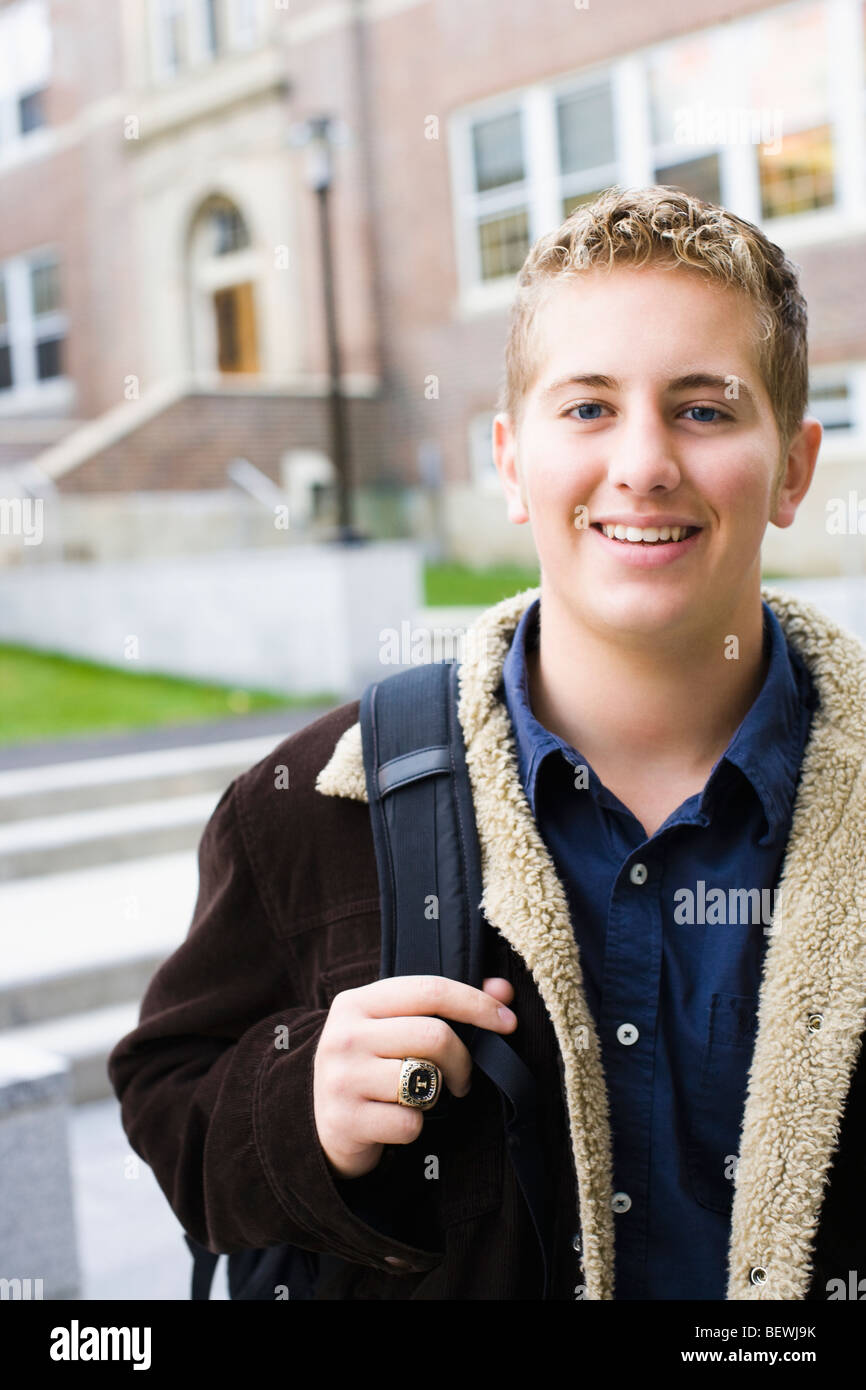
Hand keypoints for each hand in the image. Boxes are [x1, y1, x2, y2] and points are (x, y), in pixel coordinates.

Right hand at [313, 975, 516, 1178]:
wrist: (317, 1123)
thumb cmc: (371, 1066)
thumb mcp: (397, 1027)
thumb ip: (447, 1005)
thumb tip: (504, 990)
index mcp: (358, 1002)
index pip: (430, 990)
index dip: (477, 1004)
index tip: (508, 1022)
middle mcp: (344, 1035)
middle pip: (434, 1035)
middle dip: (463, 1060)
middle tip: (463, 1078)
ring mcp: (341, 1078)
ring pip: (424, 1080)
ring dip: (436, 1093)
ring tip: (423, 1096)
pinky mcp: (345, 1120)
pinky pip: (409, 1122)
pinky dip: (415, 1126)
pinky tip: (396, 1120)